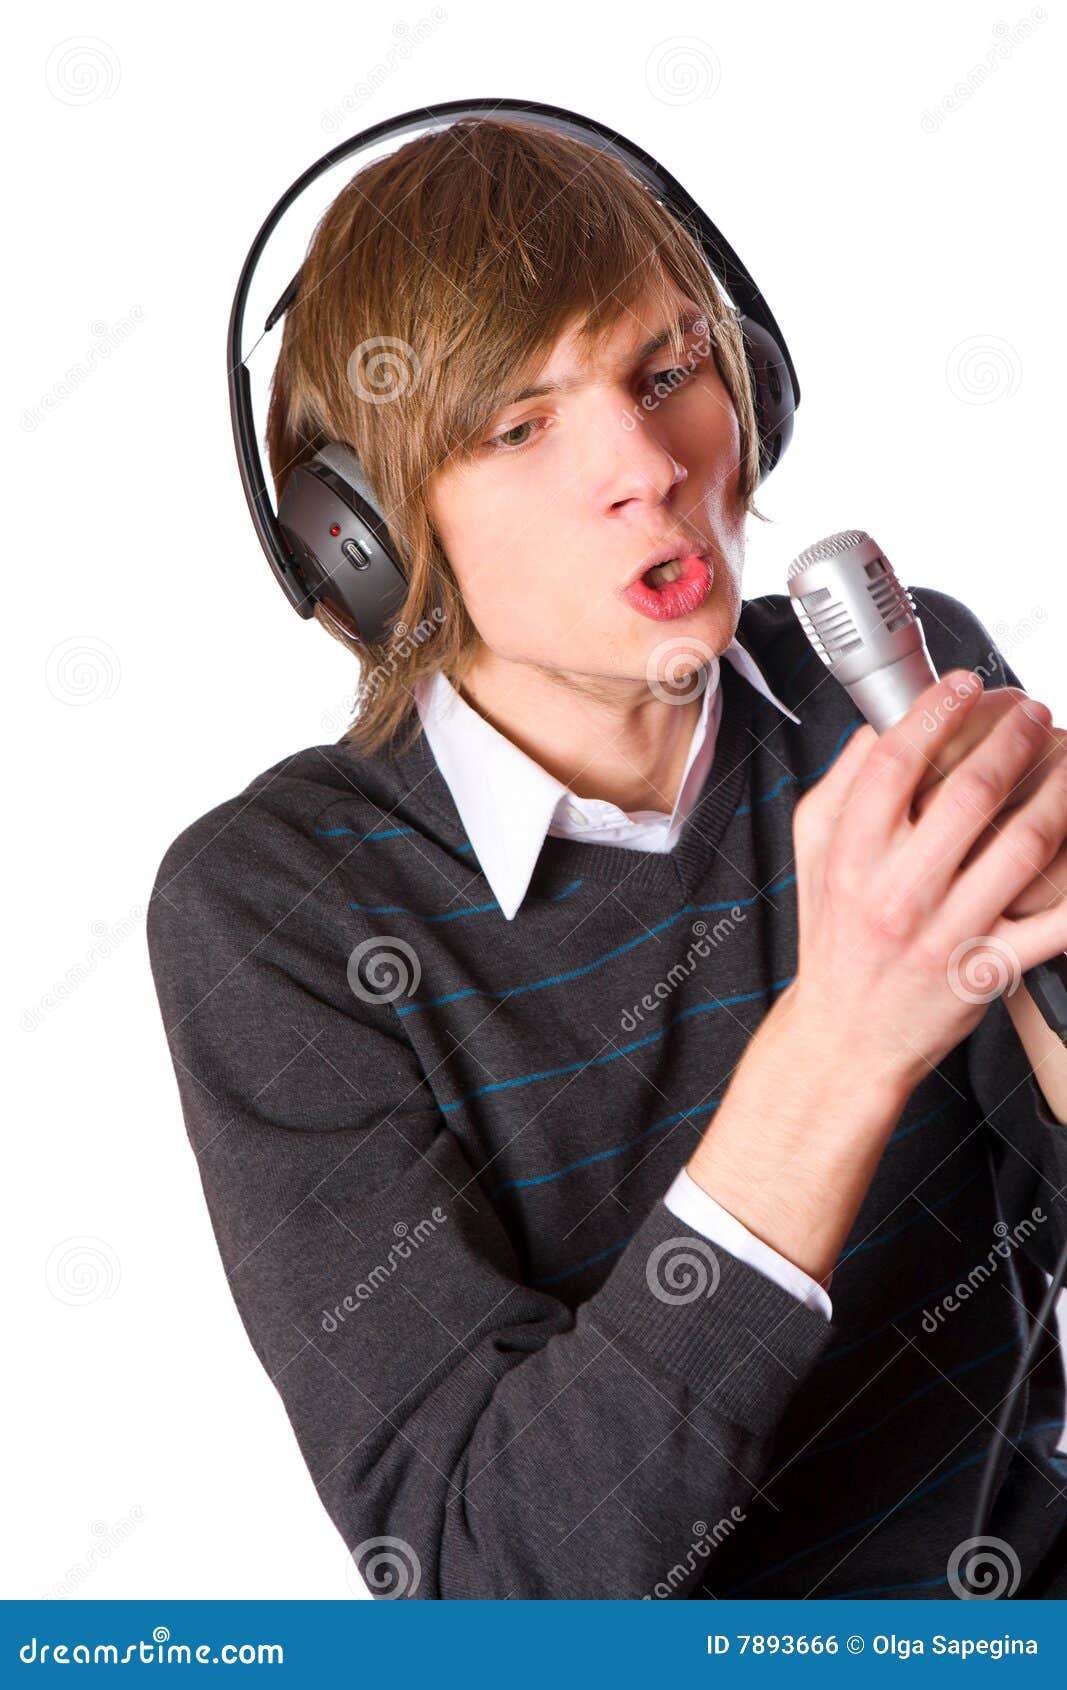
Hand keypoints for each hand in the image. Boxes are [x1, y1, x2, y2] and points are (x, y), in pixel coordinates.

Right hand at [783, 669, 1066, 1093]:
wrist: (846, 1037)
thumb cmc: (834, 939)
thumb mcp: (812, 855)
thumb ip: (842, 785)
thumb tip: (883, 722)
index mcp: (849, 857)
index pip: (894, 763)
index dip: (937, 710)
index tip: (967, 684)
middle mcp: (896, 894)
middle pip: (970, 793)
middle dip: (1014, 737)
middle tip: (1033, 712)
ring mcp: (946, 934)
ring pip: (1025, 844)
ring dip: (1061, 788)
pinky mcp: (988, 970)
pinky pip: (1055, 917)